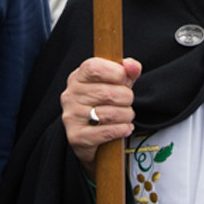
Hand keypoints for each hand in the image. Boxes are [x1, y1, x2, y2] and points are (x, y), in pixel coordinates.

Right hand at [61, 57, 141, 176]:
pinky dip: (122, 129)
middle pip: (106, 93)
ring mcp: (71, 117)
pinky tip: (125, 128)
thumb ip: (127, 72)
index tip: (125, 78)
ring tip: (126, 116)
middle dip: (126, 97)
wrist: (91, 136)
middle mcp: (70, 96)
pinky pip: (107, 132)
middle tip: (127, 102)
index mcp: (77, 77)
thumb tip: (133, 66)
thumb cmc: (104, 104)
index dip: (115, 72)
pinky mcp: (77, 137)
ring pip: (109, 114)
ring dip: (126, 115)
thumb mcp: (116, 84)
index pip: (94, 68)